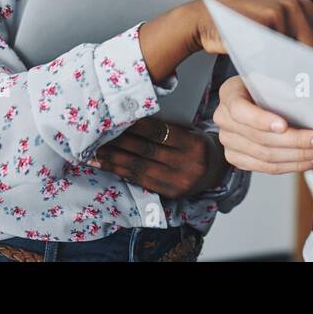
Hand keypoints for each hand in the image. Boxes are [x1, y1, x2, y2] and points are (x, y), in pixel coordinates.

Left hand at [88, 117, 227, 198]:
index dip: (137, 126)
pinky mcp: (171, 194)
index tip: (117, 119)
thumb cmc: (197, 145)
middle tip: (99, 136)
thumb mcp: (190, 132)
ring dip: (115, 160)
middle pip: (147, 151)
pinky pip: (141, 181)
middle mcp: (188, 165)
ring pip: (140, 168)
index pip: (160, 133)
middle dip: (120, 143)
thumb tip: (132, 121)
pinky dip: (121, 173)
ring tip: (96, 152)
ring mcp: (179, 182)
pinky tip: (107, 166)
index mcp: (194, 144)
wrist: (216, 171)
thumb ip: (167, 129)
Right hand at [188, 0, 312, 69]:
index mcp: (309, 10)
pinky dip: (290, 78)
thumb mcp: (279, 39)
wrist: (207, 19)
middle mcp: (301, 7)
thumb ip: (302, 52)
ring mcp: (285, 10)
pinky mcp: (268, 18)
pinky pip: (284, 56)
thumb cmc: (247, 34)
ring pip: (309, 56)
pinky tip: (294, 98)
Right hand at [212, 74, 312, 174]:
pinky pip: (267, 168)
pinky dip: (292, 165)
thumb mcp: (270, 76)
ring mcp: (229, 142)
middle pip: (260, 138)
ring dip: (299, 156)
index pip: (240, 110)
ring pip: (266, 157)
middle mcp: (224, 120)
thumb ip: (281, 85)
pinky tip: (310, 160)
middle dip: (296, 141)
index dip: (262, 120)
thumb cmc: (264, 85)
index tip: (284, 125)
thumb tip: (307, 94)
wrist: (251, 97)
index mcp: (230, 94)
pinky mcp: (238, 158)